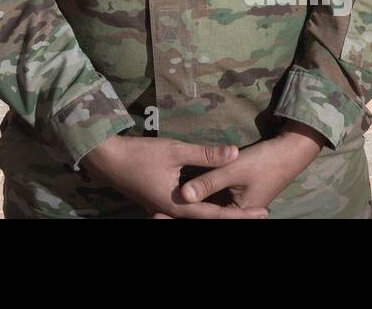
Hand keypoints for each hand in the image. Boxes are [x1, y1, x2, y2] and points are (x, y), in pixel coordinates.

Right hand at [81, 134, 268, 218]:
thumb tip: (234, 153)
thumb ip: (205, 154)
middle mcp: (174, 214)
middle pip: (210, 219)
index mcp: (179, 207)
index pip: (217, 215)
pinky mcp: (162, 203)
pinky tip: (213, 200)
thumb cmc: (140, 155)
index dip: (241, 215)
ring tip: (242, 208)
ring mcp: (166, 210)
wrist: (107, 160)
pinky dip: (205, 207)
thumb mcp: (175, 151)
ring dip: (220, 212)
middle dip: (235, 216)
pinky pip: (189, 211)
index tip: (264, 212)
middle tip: (260, 211)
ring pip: (198, 216)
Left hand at [160, 121, 325, 217]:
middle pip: (204, 215)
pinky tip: (179, 191)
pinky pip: (211, 200)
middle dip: (179, 214)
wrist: (290, 153)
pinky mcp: (232, 195)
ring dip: (188, 206)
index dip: (179, 216)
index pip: (205, 218)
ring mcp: (234, 204)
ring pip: (205, 208)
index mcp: (235, 213)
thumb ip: (208, 181)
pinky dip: (197, 198)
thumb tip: (183, 195)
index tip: (156, 214)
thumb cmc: (265, 161)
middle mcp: (235, 211)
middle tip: (151, 212)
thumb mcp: (233, 170)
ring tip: (155, 204)